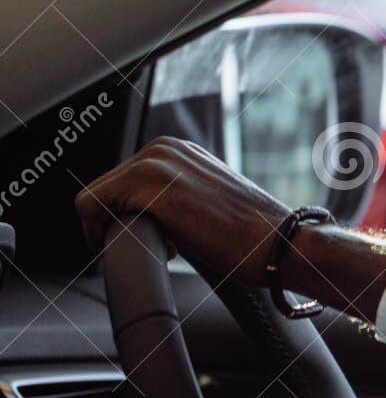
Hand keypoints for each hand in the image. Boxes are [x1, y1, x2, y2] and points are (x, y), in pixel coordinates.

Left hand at [75, 137, 291, 284]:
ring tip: (157, 249)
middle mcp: (162, 148)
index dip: (130, 217)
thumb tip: (154, 219)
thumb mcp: (208, 204)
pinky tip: (143, 249)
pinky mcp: (149, 184)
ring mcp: (154, 162)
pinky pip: (91, 208)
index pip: (123, 183)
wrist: (281, 243)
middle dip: (120, 224)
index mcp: (178, 150)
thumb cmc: (254, 236)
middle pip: (106, 191)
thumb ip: (179, 198)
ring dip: (115, 230)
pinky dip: (102, 234)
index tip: (155, 240)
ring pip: (95, 199)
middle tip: (158, 249)